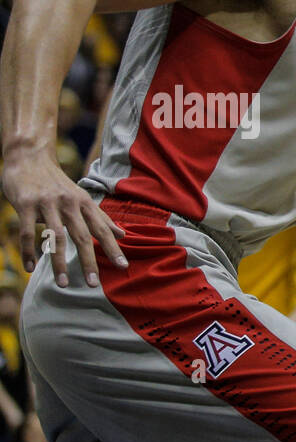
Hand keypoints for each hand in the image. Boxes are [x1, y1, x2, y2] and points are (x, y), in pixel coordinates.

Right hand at [1, 149, 126, 286]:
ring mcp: (46, 204)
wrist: (28, 157)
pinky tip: (30, 268)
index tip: (123, 267)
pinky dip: (29, 252)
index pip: (102, 229)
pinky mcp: (25, 204)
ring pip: (54, 237)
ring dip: (59, 262)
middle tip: (95, 284)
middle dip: (89, 261)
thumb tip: (124, 234)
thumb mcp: (81, 197)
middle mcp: (68, 203)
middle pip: (81, 236)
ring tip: (64, 283)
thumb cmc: (57, 182)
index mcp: (84, 203)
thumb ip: (101, 217)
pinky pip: (27, 233)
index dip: (113, 248)